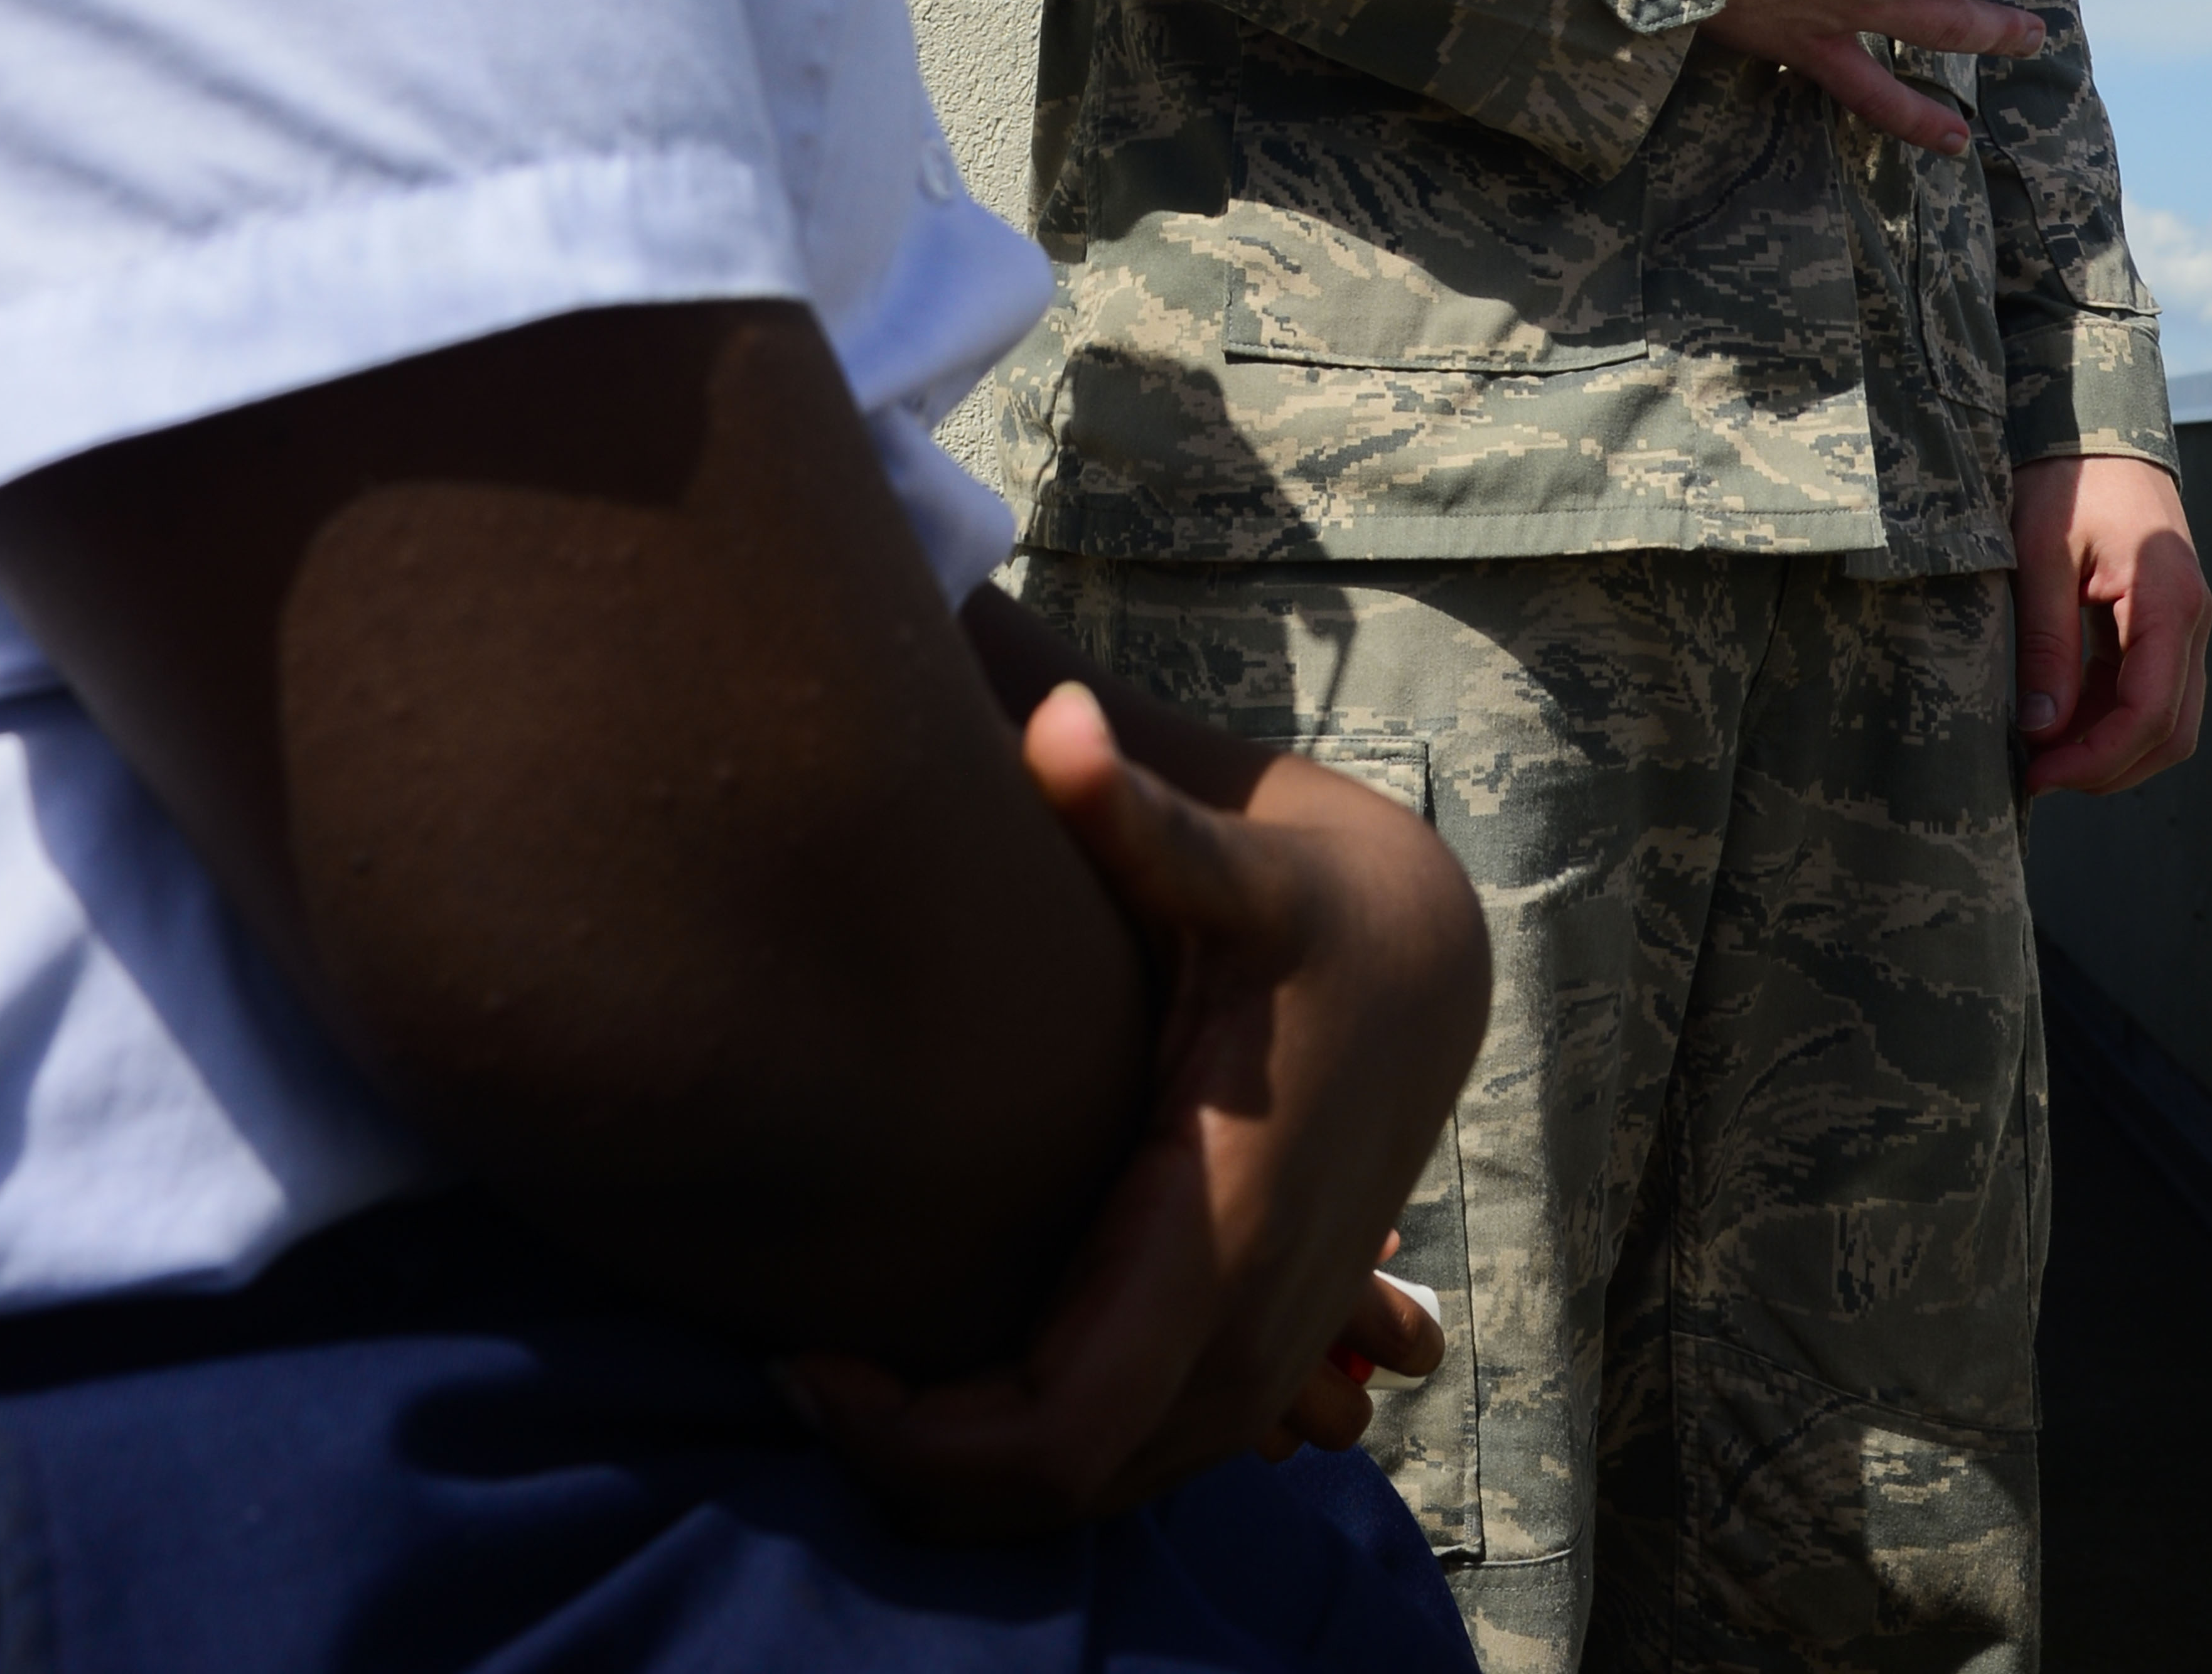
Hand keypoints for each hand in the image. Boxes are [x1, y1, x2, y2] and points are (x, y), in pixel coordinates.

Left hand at [783, 684, 1484, 1536]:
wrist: (1419, 957)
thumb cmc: (1303, 906)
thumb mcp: (1231, 862)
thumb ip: (1137, 813)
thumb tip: (1056, 722)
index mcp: (1221, 1230)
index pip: (1061, 1428)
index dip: (925, 1439)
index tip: (803, 1365)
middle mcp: (1248, 1321)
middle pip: (1063, 1489)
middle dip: (921, 1467)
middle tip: (792, 1374)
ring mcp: (1263, 1348)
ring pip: (1099, 1488)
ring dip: (971, 1467)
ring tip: (840, 1376)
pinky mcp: (1258, 1343)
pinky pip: (1134, 1452)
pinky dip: (1033, 1450)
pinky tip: (938, 1378)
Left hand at [2013, 453, 2211, 796]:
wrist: (2094, 429)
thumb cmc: (2066, 479)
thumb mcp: (2040, 556)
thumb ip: (2045, 643)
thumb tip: (2041, 728)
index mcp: (2169, 602)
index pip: (2151, 712)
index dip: (2097, 758)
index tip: (2039, 774)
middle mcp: (2190, 621)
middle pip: (2171, 731)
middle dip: (2108, 768)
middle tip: (2038, 777)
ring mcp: (2181, 625)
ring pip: (2164, 718)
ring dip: (2108, 748)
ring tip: (2040, 754)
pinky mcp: (2159, 624)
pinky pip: (2145, 689)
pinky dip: (2105, 716)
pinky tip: (2055, 720)